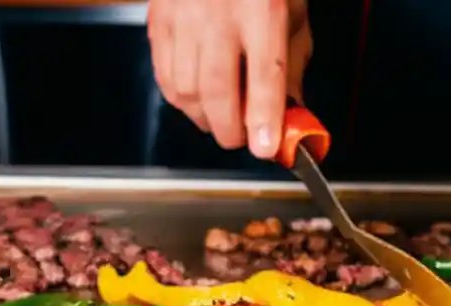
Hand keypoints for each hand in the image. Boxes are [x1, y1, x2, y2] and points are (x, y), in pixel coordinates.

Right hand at [147, 0, 311, 158]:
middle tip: (243, 139)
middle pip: (217, 90)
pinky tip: (198, 98)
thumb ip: (290, 65)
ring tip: (221, 117)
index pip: (263, 74)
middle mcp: (218, 11)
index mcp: (262, 7)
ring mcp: (183, 16)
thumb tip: (287, 115)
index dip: (263, 116)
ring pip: (185, 91)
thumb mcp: (293, 13)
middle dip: (230, 129)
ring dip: (205, 117)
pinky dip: (182, 100)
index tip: (264, 147)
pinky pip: (165, 78)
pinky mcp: (158, 20)